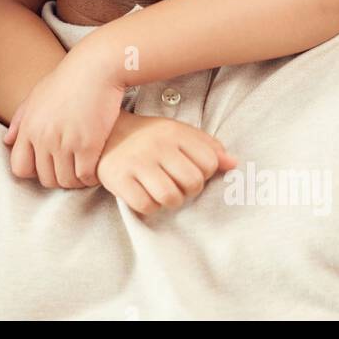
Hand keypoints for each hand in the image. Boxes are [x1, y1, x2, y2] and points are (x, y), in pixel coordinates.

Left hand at [5, 41, 124, 187]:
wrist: (96, 67)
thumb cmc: (68, 78)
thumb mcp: (37, 94)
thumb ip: (20, 119)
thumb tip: (7, 141)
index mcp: (28, 126)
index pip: (19, 167)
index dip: (34, 171)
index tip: (49, 164)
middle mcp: (43, 137)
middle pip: (45, 179)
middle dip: (58, 177)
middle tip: (71, 168)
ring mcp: (65, 142)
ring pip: (66, 181)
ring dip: (76, 180)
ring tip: (84, 170)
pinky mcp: (88, 145)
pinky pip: (85, 176)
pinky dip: (91, 177)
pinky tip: (96, 167)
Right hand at [97, 111, 235, 215]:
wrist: (105, 135)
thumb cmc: (149, 138)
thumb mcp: (179, 134)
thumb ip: (208, 147)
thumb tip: (234, 164)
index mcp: (175, 132)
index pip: (210, 162)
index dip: (205, 173)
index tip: (190, 169)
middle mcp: (157, 145)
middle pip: (193, 182)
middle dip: (189, 190)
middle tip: (177, 184)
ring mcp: (136, 162)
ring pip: (171, 197)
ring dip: (170, 201)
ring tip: (162, 191)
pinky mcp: (118, 178)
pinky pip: (145, 205)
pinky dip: (149, 207)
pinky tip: (145, 195)